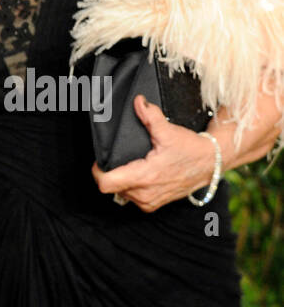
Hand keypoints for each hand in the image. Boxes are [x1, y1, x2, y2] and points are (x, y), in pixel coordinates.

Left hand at [92, 95, 219, 211]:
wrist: (210, 164)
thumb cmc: (190, 149)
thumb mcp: (169, 131)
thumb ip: (150, 116)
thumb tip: (138, 102)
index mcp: (144, 177)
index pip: (106, 183)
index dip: (97, 170)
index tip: (100, 159)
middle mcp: (145, 194)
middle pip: (110, 187)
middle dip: (109, 172)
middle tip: (115, 157)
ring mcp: (149, 201)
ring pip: (120, 193)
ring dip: (120, 180)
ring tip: (128, 164)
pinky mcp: (154, 204)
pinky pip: (131, 197)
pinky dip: (130, 186)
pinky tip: (136, 173)